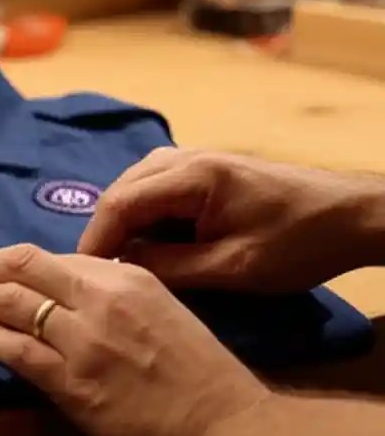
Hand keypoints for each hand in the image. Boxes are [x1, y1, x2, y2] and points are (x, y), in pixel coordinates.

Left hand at [0, 245, 270, 435]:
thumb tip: (68, 296)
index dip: (8, 260)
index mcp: (130, 277)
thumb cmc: (203, 380)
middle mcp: (103, 298)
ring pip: (9, 304)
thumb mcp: (164, 315)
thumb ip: (117, 299)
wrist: (227, 429)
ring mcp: (86, 339)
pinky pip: (13, 349)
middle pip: (21, 267)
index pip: (51, 257)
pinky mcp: (73, 381)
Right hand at [78, 148, 384, 291]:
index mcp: (192, 176)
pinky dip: (144, 219)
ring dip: (124, 227)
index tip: (80, 277)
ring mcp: (195, 162)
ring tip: (119, 266)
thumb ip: (170, 267)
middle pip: (120, 192)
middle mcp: (186, 158)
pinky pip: (156, 192)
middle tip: (95, 276)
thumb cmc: (300, 242)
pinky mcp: (205, 174)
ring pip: (135, 191)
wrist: (354, 216)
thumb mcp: (232, 267)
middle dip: (104, 234)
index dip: (95, 241)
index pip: (119, 203)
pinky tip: (149, 249)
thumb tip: (119, 269)